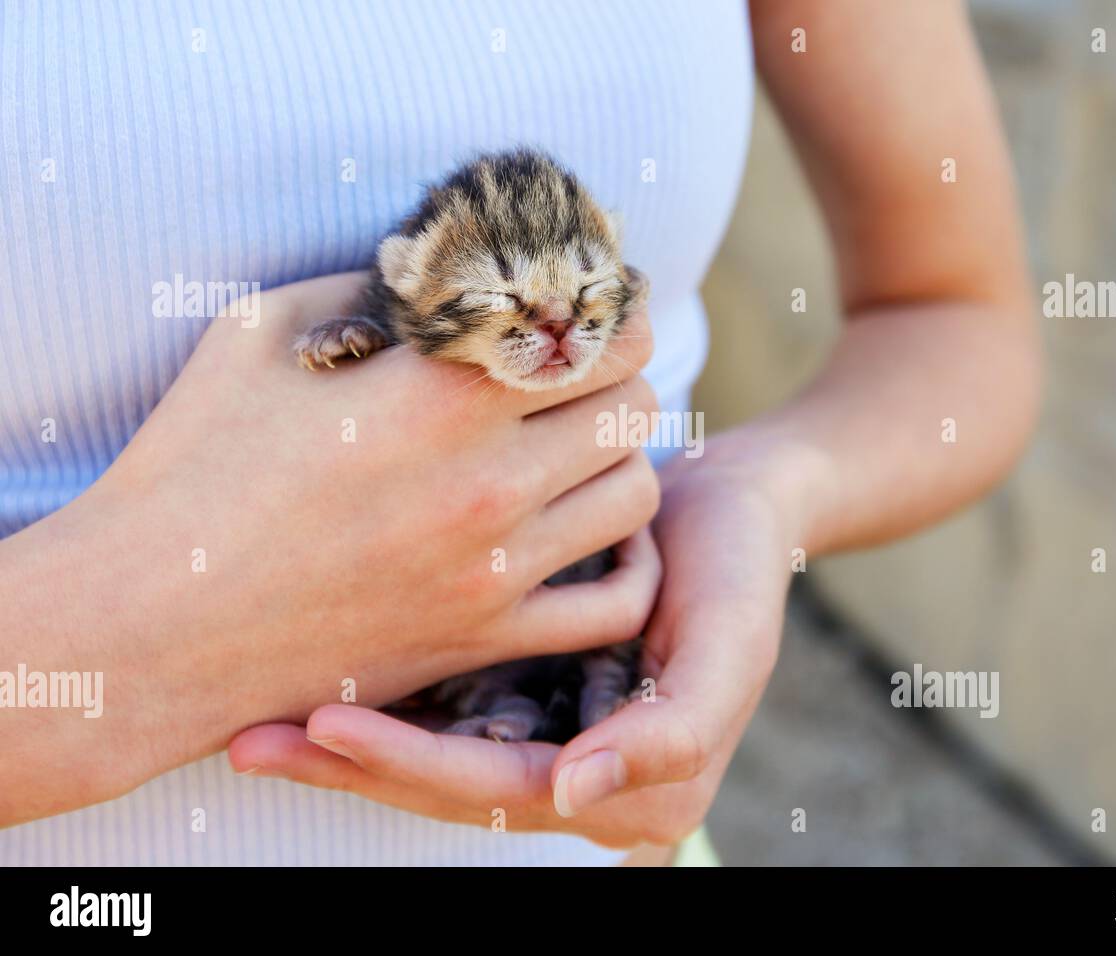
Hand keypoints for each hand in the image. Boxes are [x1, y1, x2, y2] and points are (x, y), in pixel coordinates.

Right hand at [0, 271, 659, 820]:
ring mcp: (493, 569)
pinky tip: (597, 542)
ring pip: (635, 497)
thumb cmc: (192, 465)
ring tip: (583, 451)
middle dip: (620, 378)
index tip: (600, 305)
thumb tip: (450, 274)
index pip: (597, 332)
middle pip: (634, 407)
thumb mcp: (261, 333)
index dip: (614, 309)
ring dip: (620, 462)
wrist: (149, 622)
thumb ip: (374, 293)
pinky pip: (614, 605)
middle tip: (590, 373)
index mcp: (436, 393)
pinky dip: (627, 568)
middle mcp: (485, 481)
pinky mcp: (485, 637)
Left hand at [228, 429, 812, 847]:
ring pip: (432, 760)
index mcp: (631, 792)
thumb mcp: (728, 646)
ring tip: (258, 724)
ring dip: (348, 747)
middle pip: (447, 790)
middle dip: (352, 770)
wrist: (734, 509)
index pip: (501, 794)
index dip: (412, 768)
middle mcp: (580, 779)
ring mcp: (547, 736)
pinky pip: (442, 713)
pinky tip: (314, 682)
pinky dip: (381, 703)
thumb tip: (576, 792)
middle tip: (254, 740)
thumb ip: (672, 732)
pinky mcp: (525, 692)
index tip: (328, 728)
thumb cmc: (738, 570)